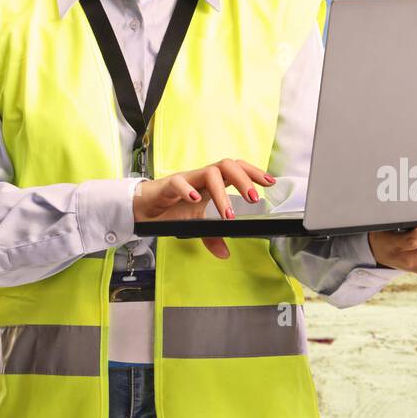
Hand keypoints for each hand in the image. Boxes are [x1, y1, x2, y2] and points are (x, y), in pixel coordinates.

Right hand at [132, 158, 274, 260]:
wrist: (145, 207)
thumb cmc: (173, 208)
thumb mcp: (196, 224)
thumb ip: (211, 235)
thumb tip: (225, 253)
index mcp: (213, 182)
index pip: (236, 169)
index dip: (254, 173)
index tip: (271, 182)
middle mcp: (202, 177)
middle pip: (227, 165)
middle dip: (243, 179)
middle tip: (253, 199)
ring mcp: (187, 179)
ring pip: (209, 173)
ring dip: (221, 193)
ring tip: (228, 214)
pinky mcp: (168, 186)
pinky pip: (179, 182)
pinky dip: (188, 189)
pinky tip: (194, 199)